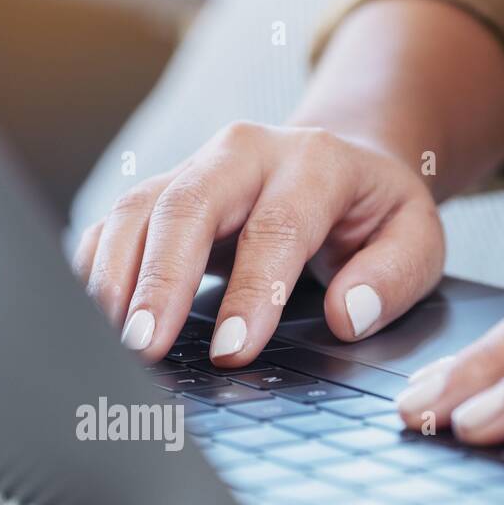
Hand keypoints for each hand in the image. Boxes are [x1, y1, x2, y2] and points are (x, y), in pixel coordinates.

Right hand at [72, 121, 443, 365]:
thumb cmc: (370, 214)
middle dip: (160, 281)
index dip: (253, 290)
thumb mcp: (414, 237)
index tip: (234, 350)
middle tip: (144, 347)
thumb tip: (349, 313)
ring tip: (106, 341)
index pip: (275, 225)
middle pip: (186, 206)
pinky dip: (93, 273)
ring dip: (114, 279)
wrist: (338, 162)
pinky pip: (110, 226)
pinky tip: (89, 319)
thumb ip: (394, 275)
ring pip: (136, 211)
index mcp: (313, 161)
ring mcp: (190, 169)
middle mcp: (242, 154)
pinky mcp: (156, 195)